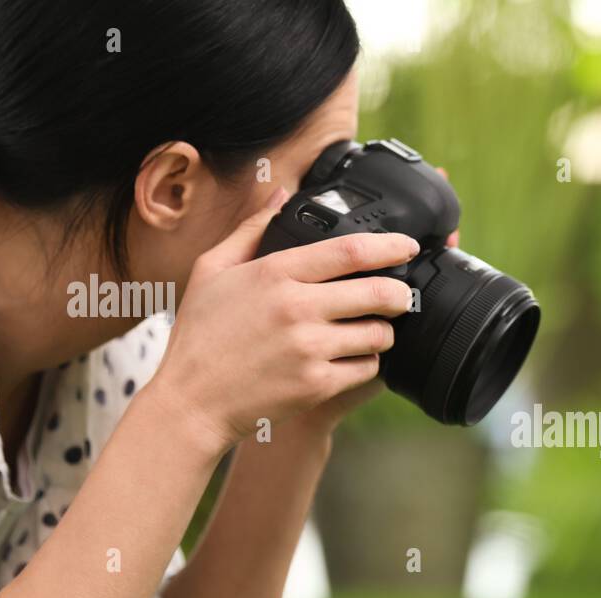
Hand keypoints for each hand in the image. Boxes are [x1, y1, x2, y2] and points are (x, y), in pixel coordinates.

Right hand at [149, 187, 416, 454]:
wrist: (191, 402)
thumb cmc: (201, 335)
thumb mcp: (212, 269)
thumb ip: (251, 228)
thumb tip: (282, 192)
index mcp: (275, 272)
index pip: (350, 251)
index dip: (390, 246)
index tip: (408, 246)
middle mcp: (297, 308)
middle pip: (377, 292)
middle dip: (400, 293)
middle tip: (402, 295)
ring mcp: (309, 349)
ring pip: (378, 334)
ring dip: (383, 331)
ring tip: (371, 329)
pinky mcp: (317, 384)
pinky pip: (366, 369)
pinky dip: (366, 362)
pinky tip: (352, 358)